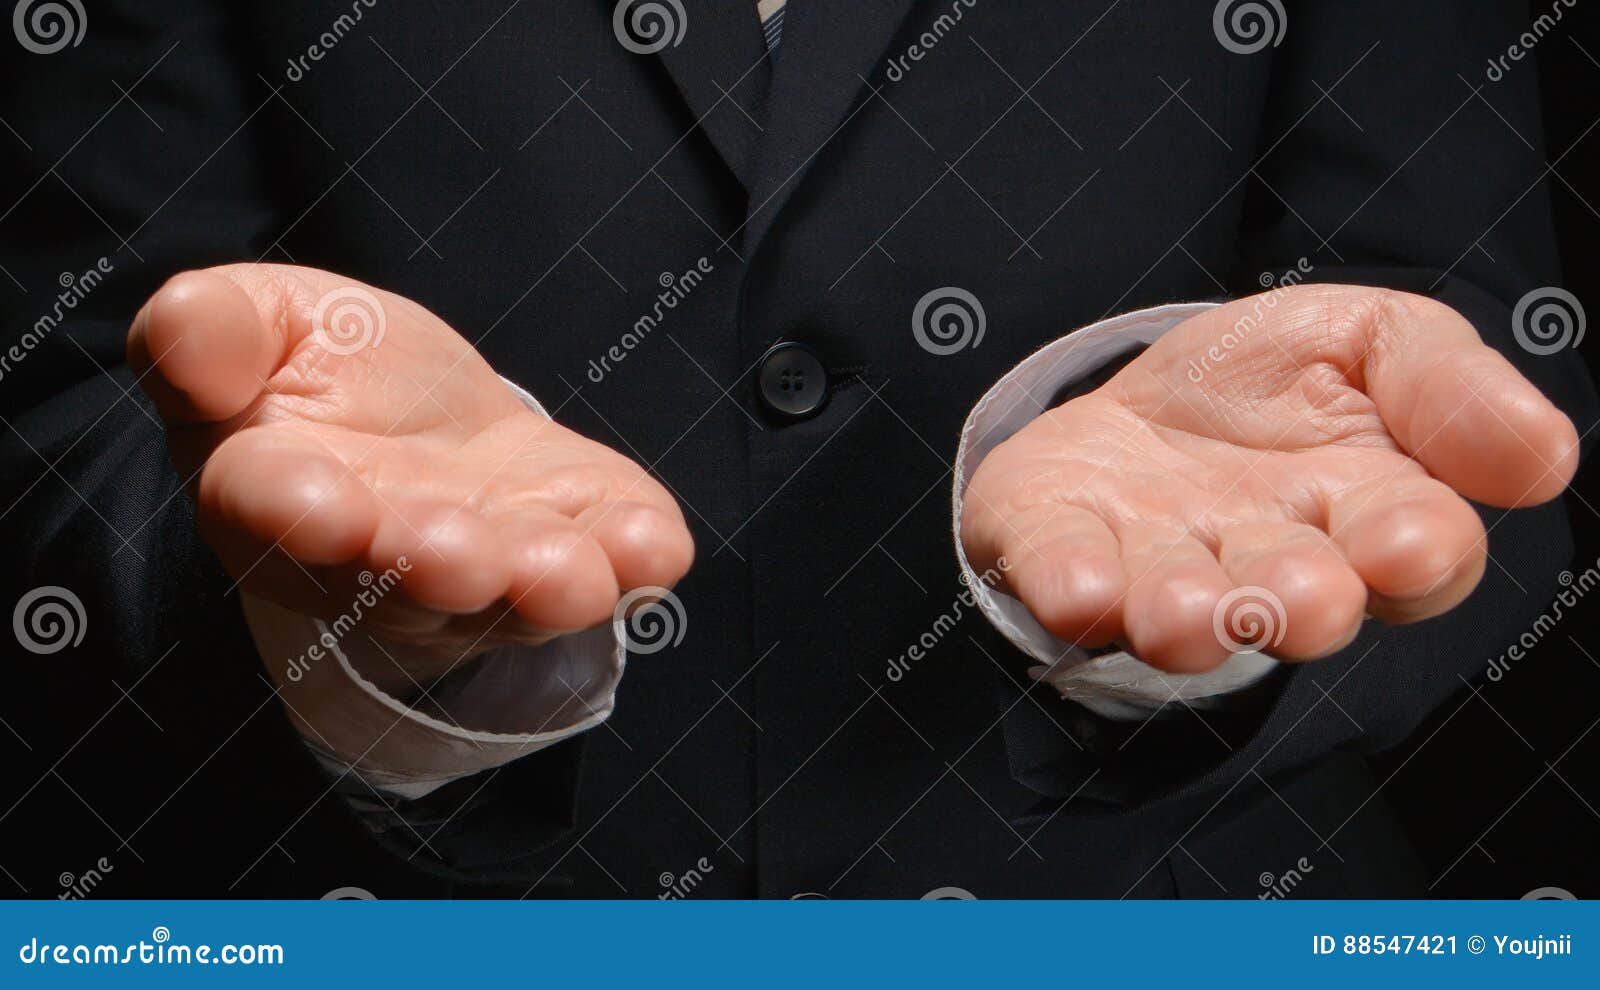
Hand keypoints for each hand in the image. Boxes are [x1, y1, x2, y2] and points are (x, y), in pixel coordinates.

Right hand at [128, 264, 692, 693]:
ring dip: (543, 584)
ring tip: (572, 576)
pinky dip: (633, 558)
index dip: (300, 515)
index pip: (273, 511)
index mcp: (277, 492)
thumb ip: (210, 333)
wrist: (425, 417)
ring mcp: (493, 558)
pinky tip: (655, 549)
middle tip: (461, 555)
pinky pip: (610, 561)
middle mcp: (385, 553)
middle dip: (436, 566)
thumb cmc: (323, 374)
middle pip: (405, 576)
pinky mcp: (575, 536)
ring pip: (514, 591)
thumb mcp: (256, 324)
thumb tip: (183, 337)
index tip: (329, 512)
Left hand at [961, 285, 1578, 672]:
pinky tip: (1082, 592)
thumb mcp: (1380, 341)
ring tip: (1186, 613)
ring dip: (1184, 613)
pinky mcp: (1062, 541)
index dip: (1415, 552)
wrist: (1152, 378)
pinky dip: (1071, 583)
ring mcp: (1156, 558)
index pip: (1413, 549)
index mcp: (1364, 516)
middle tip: (1296, 604)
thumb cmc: (1283, 379)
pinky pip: (1063, 570)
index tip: (1407, 545)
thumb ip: (1453, 389)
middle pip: (1289, 597)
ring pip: (1176, 602)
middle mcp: (1260, 561)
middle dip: (1292, 602)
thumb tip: (1546, 456)